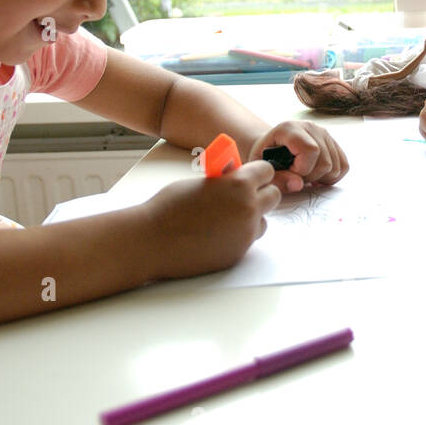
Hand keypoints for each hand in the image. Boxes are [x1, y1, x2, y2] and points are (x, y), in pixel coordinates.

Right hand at [142, 160, 281, 279]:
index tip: (251, 176)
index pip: (267, 171)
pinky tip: (217, 234)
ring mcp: (246, 233)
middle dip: (260, 194)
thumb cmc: (169, 207)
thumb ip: (225, 180)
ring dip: (252, 218)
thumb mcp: (202, 182)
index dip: (257, 174)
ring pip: (263, 222)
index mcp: (240, 184)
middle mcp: (249, 208)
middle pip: (273, 196)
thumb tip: (235, 178)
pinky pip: (248, 240)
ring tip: (226, 218)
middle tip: (243, 196)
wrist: (152, 240)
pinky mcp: (238, 253)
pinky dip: (238, 236)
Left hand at [246, 120, 348, 192]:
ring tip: (305, 175)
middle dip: (311, 177)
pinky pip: (343, 166)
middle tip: (296, 176)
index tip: (289, 173)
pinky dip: (332, 177)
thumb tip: (298, 184)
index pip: (311, 150)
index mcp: (289, 129)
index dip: (302, 170)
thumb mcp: (263, 169)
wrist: (271, 147)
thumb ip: (276, 179)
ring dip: (321, 179)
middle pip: (325, 161)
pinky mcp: (333, 143)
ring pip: (336, 166)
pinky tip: (317, 175)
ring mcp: (324, 134)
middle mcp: (309, 127)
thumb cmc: (265, 158)